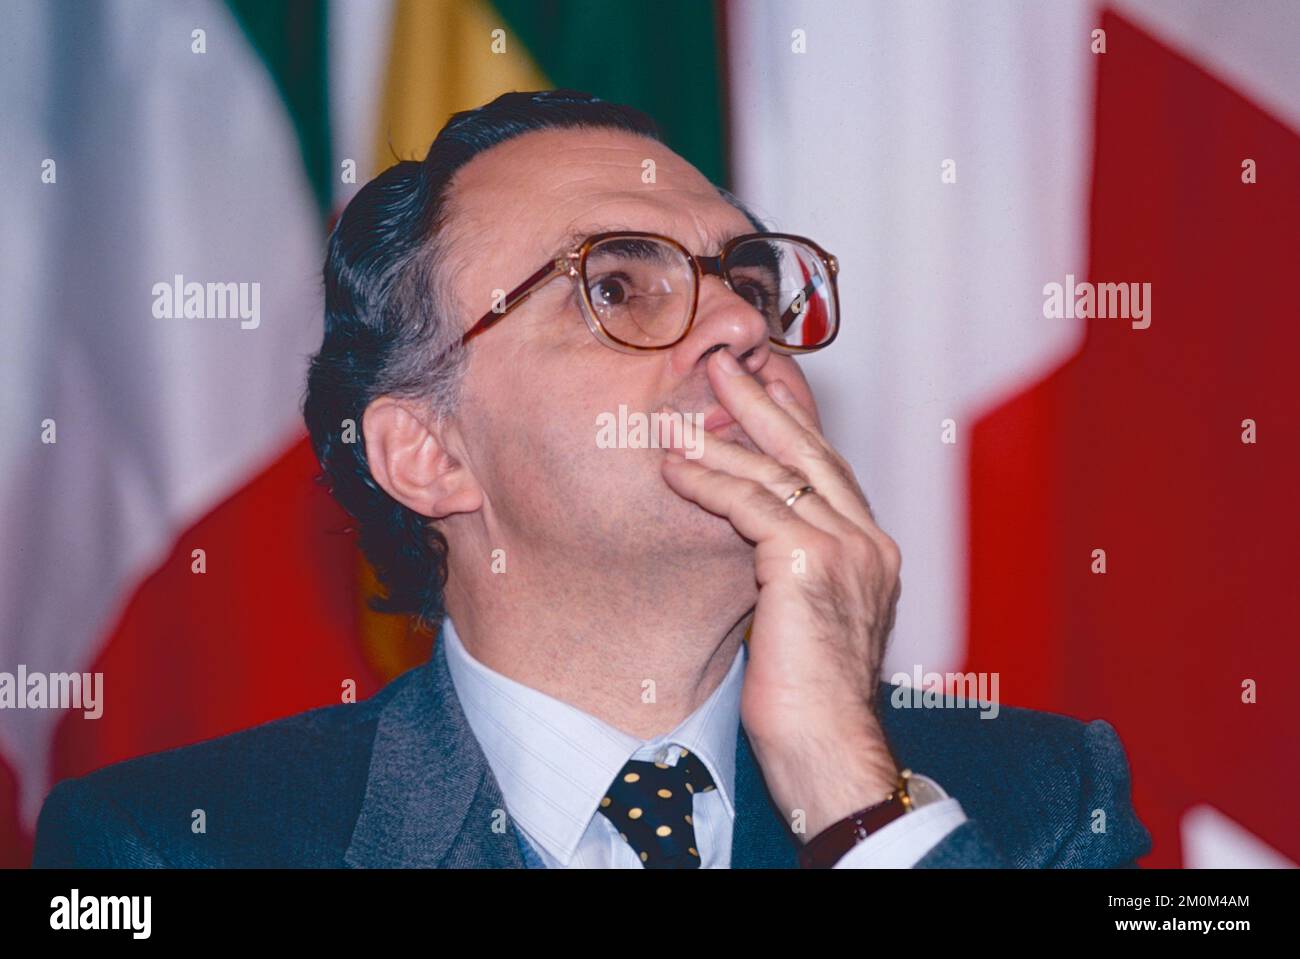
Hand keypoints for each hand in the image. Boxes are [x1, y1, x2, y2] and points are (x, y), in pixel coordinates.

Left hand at [660, 349, 903, 839]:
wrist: (830, 753)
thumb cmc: (811, 704)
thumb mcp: (807, 623)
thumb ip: (792, 574)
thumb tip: (753, 549)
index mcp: (874, 554)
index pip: (830, 472)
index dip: (792, 428)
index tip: (761, 392)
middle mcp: (870, 543)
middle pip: (811, 453)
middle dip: (764, 403)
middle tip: (726, 364)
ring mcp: (847, 549)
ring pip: (777, 474)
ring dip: (722, 439)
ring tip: (680, 411)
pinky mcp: (810, 563)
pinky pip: (751, 506)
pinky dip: (709, 483)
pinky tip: (676, 470)